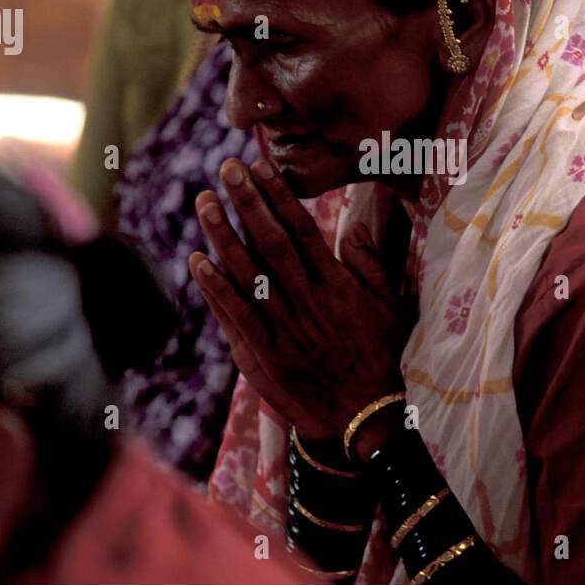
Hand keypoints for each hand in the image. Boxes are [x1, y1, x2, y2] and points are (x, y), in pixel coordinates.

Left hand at [189, 158, 406, 444]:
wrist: (363, 416)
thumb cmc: (378, 356)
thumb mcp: (388, 305)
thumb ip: (369, 264)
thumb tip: (354, 226)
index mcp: (335, 284)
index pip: (302, 229)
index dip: (278, 196)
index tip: (261, 167)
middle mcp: (307, 300)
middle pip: (271, 241)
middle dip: (247, 202)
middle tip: (226, 169)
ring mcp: (283, 327)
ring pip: (248, 273)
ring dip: (223, 235)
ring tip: (204, 202)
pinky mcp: (264, 354)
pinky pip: (235, 315)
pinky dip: (214, 288)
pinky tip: (197, 260)